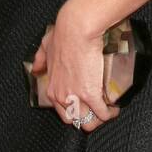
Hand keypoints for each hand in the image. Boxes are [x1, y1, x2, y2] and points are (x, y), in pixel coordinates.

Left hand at [30, 6, 120, 132]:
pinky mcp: (91, 95)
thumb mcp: (46, 46)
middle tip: (97, 107)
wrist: (77, 29)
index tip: (84, 104)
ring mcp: (76, 98)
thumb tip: (37, 68)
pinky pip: (103, 113)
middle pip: (77, 121)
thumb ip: (41, 59)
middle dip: (88, 117)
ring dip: (100, 117)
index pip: (63, 113)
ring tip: (108, 109)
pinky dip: (111, 112)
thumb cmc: (63, 34)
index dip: (75, 111)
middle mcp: (62, 97)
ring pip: (90, 122)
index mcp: (52, 89)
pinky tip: (115, 107)